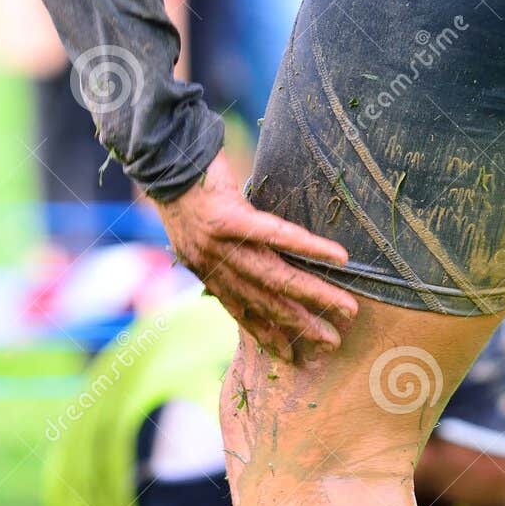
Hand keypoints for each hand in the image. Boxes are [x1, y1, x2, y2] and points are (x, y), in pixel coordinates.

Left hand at [153, 153, 357, 361]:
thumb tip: (255, 263)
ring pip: (274, 278)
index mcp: (204, 267)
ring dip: (314, 297)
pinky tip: (337, 256)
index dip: (267, 335)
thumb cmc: (183, 181)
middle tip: (331, 344)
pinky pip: (276, 237)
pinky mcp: (229, 217)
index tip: (292, 354)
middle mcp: (211, 263)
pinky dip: (309, 248)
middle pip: (264, 302)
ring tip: (346, 309)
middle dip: (300, 327)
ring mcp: (219, 243)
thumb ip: (222, 249)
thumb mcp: (196, 226)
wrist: (158, 150)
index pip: (240, 311)